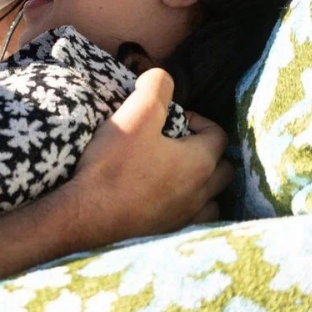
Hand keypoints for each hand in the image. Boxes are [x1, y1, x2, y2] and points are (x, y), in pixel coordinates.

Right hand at [72, 69, 233, 241]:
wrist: (88, 215)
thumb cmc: (113, 164)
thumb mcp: (135, 113)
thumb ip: (155, 86)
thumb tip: (161, 75)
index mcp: (200, 161)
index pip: (218, 135)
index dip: (198, 121)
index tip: (171, 118)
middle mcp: (202, 192)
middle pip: (223, 169)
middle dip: (206, 152)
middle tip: (177, 143)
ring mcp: (187, 218)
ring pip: (212, 199)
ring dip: (202, 184)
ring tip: (176, 174)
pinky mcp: (170, 236)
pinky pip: (194, 222)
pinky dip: (188, 209)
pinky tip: (167, 203)